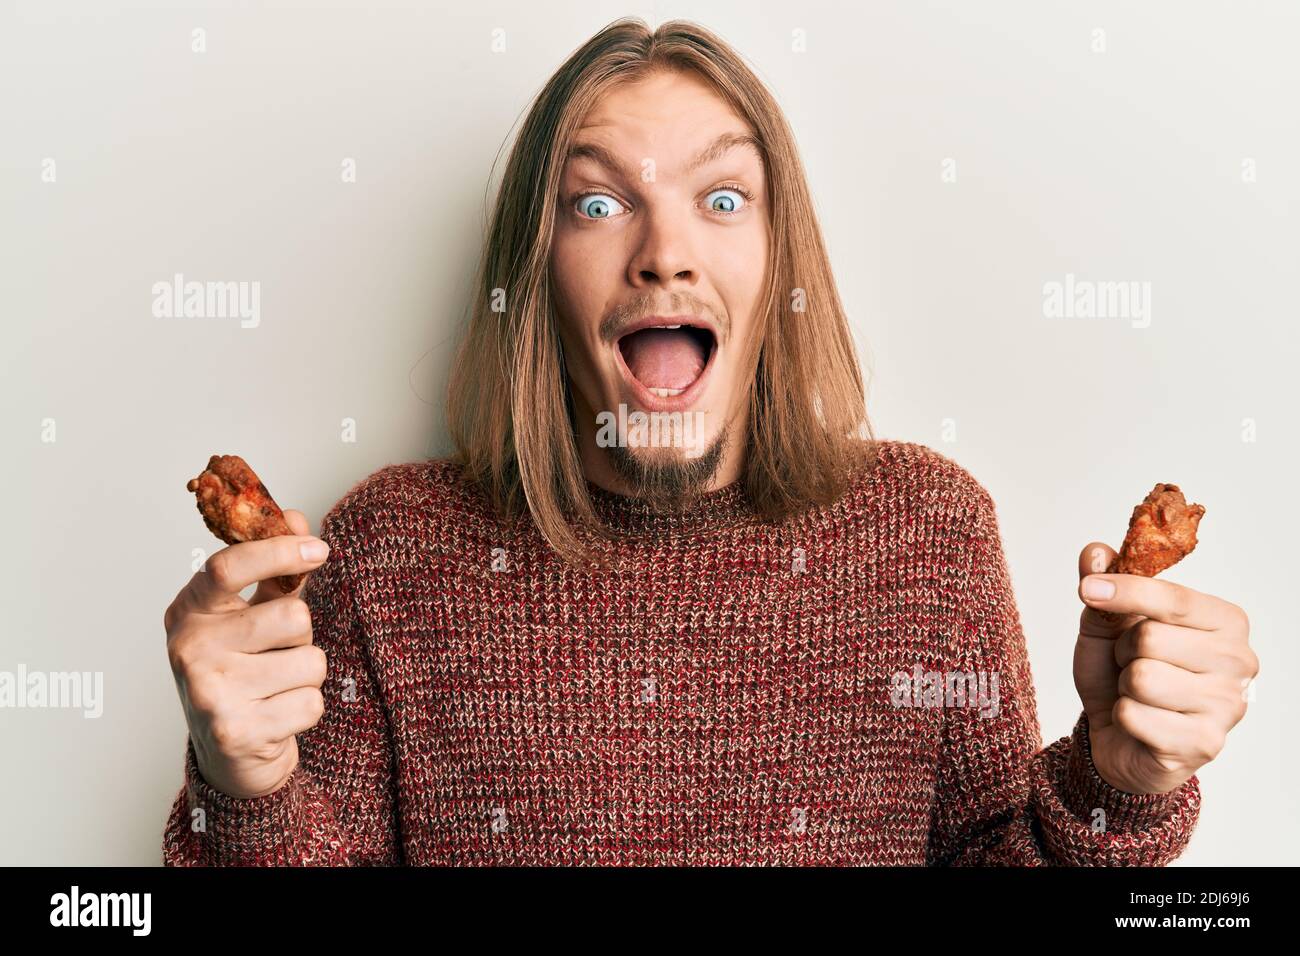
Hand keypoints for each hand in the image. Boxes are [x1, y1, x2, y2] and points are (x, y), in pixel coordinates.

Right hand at [164, 510, 330, 798]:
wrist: (230, 756)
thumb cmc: (245, 671)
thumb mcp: (251, 617)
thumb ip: (275, 571)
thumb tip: (293, 516)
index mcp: (188, 611)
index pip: (228, 566)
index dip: (279, 551)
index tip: (319, 548)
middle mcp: (188, 649)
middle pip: (292, 616)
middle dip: (303, 635)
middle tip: (278, 653)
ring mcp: (208, 692)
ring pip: (311, 661)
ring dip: (307, 675)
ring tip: (276, 687)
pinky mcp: (235, 732)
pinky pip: (311, 703)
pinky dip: (306, 710)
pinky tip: (277, 717)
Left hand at [1073, 542, 1257, 794]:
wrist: (1120, 737)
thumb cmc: (1121, 675)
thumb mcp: (1106, 625)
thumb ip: (1103, 585)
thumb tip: (1093, 552)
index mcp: (1225, 620)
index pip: (1173, 597)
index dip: (1125, 590)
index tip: (1088, 588)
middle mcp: (1239, 661)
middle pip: (1151, 638)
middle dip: (1123, 651)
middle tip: (1131, 664)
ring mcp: (1228, 705)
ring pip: (1142, 678)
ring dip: (1124, 686)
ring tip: (1138, 694)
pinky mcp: (1205, 743)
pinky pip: (1135, 715)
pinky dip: (1124, 717)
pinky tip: (1142, 723)